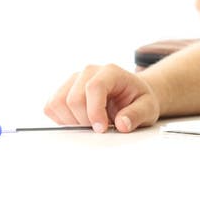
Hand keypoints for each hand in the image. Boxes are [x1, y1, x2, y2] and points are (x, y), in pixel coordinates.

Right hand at [44, 64, 160, 132]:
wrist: (132, 94)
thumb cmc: (138, 99)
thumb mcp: (148, 108)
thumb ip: (137, 115)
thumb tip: (122, 124)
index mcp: (111, 72)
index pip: (94, 87)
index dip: (94, 111)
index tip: (101, 128)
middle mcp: (89, 72)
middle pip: (73, 98)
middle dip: (85, 120)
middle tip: (100, 128)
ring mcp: (74, 80)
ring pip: (58, 103)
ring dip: (72, 121)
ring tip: (91, 124)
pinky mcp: (63, 90)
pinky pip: (51, 107)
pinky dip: (62, 119)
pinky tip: (80, 121)